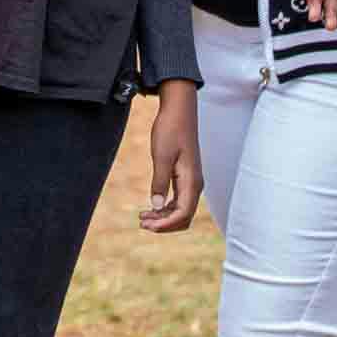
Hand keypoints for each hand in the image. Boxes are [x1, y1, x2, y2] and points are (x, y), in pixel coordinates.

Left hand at [141, 80, 201, 233]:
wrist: (179, 110)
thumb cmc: (170, 130)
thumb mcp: (161, 156)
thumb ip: (160, 182)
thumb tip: (157, 207)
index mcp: (192, 181)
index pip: (183, 214)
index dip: (166, 225)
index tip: (147, 226)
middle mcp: (195, 184)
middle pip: (184, 217)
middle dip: (164, 225)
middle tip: (142, 223)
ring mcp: (191, 181)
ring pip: (181, 210)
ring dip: (164, 218)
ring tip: (142, 217)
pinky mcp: (185, 176)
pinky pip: (179, 200)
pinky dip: (166, 208)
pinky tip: (151, 207)